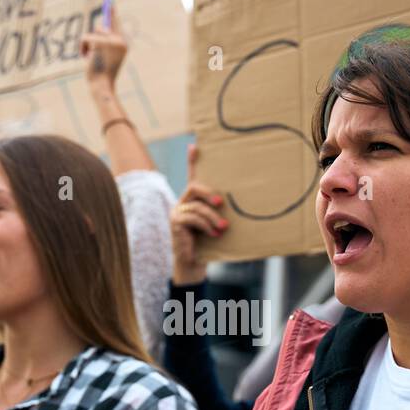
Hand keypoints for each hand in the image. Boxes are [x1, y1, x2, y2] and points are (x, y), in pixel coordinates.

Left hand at [79, 4, 126, 87]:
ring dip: (88, 44)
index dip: (112, 11)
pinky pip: (86, 37)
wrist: (101, 86)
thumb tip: (98, 26)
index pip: (116, 23)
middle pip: (101, 26)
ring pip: (94, 31)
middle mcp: (120, 41)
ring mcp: (112, 41)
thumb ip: (102, 41)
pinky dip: (83, 48)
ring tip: (90, 57)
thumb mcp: (102, 56)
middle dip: (92, 38)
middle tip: (91, 25)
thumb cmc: (101, 74)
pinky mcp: (101, 43)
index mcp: (123, 45)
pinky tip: (86, 58)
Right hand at [170, 144, 226, 284]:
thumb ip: (220, 213)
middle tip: (221, 202)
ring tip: (223, 227)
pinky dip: (205, 225)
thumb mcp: (216, 224)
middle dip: (209, 192)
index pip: (192, 176)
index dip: (192, 161)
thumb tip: (234, 207)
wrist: (195, 264)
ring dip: (212, 217)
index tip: (195, 145)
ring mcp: (177, 212)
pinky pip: (191, 218)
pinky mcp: (175, 223)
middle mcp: (183, 203)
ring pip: (196, 206)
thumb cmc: (208, 243)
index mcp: (193, 200)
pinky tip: (214, 234)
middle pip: (194, 187)